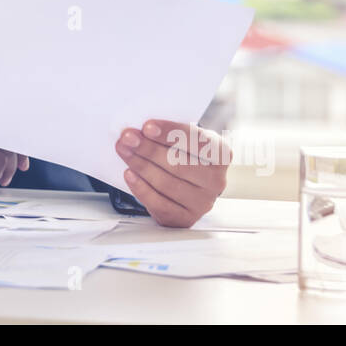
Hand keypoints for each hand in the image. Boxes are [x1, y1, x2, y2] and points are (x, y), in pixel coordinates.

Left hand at [115, 119, 230, 227]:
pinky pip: (160, 204)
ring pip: (167, 183)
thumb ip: (171, 134)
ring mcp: (203, 202)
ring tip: (124, 151)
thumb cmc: (185, 155)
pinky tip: (129, 174)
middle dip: (148, 149)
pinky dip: (141, 188)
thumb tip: (141, 131)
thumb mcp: (186, 140)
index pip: (196, 141)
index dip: (170, 133)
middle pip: (178, 163)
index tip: (146, 127)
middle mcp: (216, 180)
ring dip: (140, 165)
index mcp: (221, 154)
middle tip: (127, 138)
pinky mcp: (186, 218)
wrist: (190, 185)